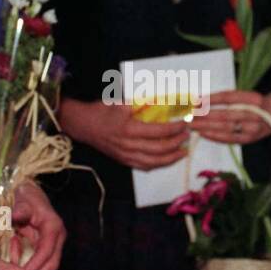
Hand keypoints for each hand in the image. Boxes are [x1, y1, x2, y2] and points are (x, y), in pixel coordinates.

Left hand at [10, 181, 64, 269]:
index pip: (46, 251)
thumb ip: (20, 210)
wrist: (33, 195)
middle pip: (53, 264)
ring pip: (50, 265)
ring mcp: (56, 242)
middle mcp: (58, 236)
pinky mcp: (50, 247)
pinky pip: (44, 262)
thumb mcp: (23, 202)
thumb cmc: (27, 198)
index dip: (35, 264)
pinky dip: (33, 266)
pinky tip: (18, 262)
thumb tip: (15, 215)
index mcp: (53, 226)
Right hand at [60, 98, 188, 170]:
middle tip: (186, 136)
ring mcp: (126, 155)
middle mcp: (128, 145)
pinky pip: (144, 166)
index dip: (174, 128)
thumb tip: (164, 102)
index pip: (159, 131)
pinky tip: (166, 160)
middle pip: (159, 148)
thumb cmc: (101, 111)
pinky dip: (158, 164)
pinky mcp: (123, 160)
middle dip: (176, 143)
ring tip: (182, 152)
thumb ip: (142, 104)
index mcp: (129, 129)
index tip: (184, 123)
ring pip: (154, 161)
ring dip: (171, 158)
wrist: (83, 125)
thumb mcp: (121, 103)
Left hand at [190, 91, 270, 144]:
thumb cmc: (259, 104)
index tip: (196, 100)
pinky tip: (203, 134)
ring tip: (192, 124)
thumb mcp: (248, 95)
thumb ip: (229, 99)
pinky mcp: (249, 139)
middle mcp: (255, 114)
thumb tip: (202, 101)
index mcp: (254, 98)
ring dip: (206, 126)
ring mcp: (253, 128)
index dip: (211, 99)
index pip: (228, 97)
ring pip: (225, 127)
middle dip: (204, 115)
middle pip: (225, 114)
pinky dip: (214, 136)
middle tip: (190, 114)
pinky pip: (229, 139)